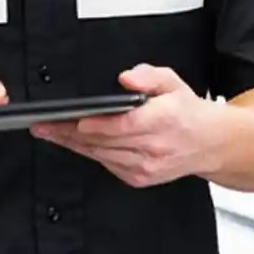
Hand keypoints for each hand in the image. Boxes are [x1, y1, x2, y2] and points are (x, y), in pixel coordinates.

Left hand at [31, 64, 226, 187]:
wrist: (209, 144)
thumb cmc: (187, 112)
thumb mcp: (172, 82)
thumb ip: (148, 75)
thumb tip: (127, 77)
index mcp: (161, 121)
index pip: (122, 126)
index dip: (95, 125)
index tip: (73, 121)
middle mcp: (153, 147)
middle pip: (103, 142)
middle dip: (70, 133)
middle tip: (44, 125)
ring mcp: (145, 166)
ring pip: (101, 155)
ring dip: (72, 145)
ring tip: (49, 133)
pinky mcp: (139, 178)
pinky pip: (107, 165)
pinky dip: (89, 153)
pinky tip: (72, 143)